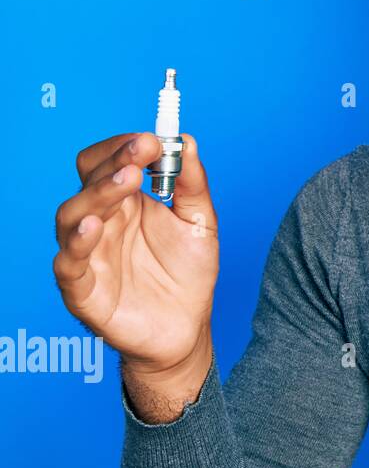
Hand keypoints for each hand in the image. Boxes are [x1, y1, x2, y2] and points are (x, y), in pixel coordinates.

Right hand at [51, 132, 218, 382]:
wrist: (187, 328)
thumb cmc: (188, 273)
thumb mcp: (200, 223)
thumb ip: (193, 185)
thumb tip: (188, 141)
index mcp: (125, 202)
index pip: (107, 162)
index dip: (124, 147)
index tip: (154, 140)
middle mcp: (101, 223)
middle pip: (89, 182)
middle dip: (115, 162)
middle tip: (143, 152)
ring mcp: (89, 254)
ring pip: (72, 216)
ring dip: (98, 194)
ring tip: (126, 180)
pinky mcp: (83, 290)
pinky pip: (68, 264)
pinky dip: (77, 243)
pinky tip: (94, 226)